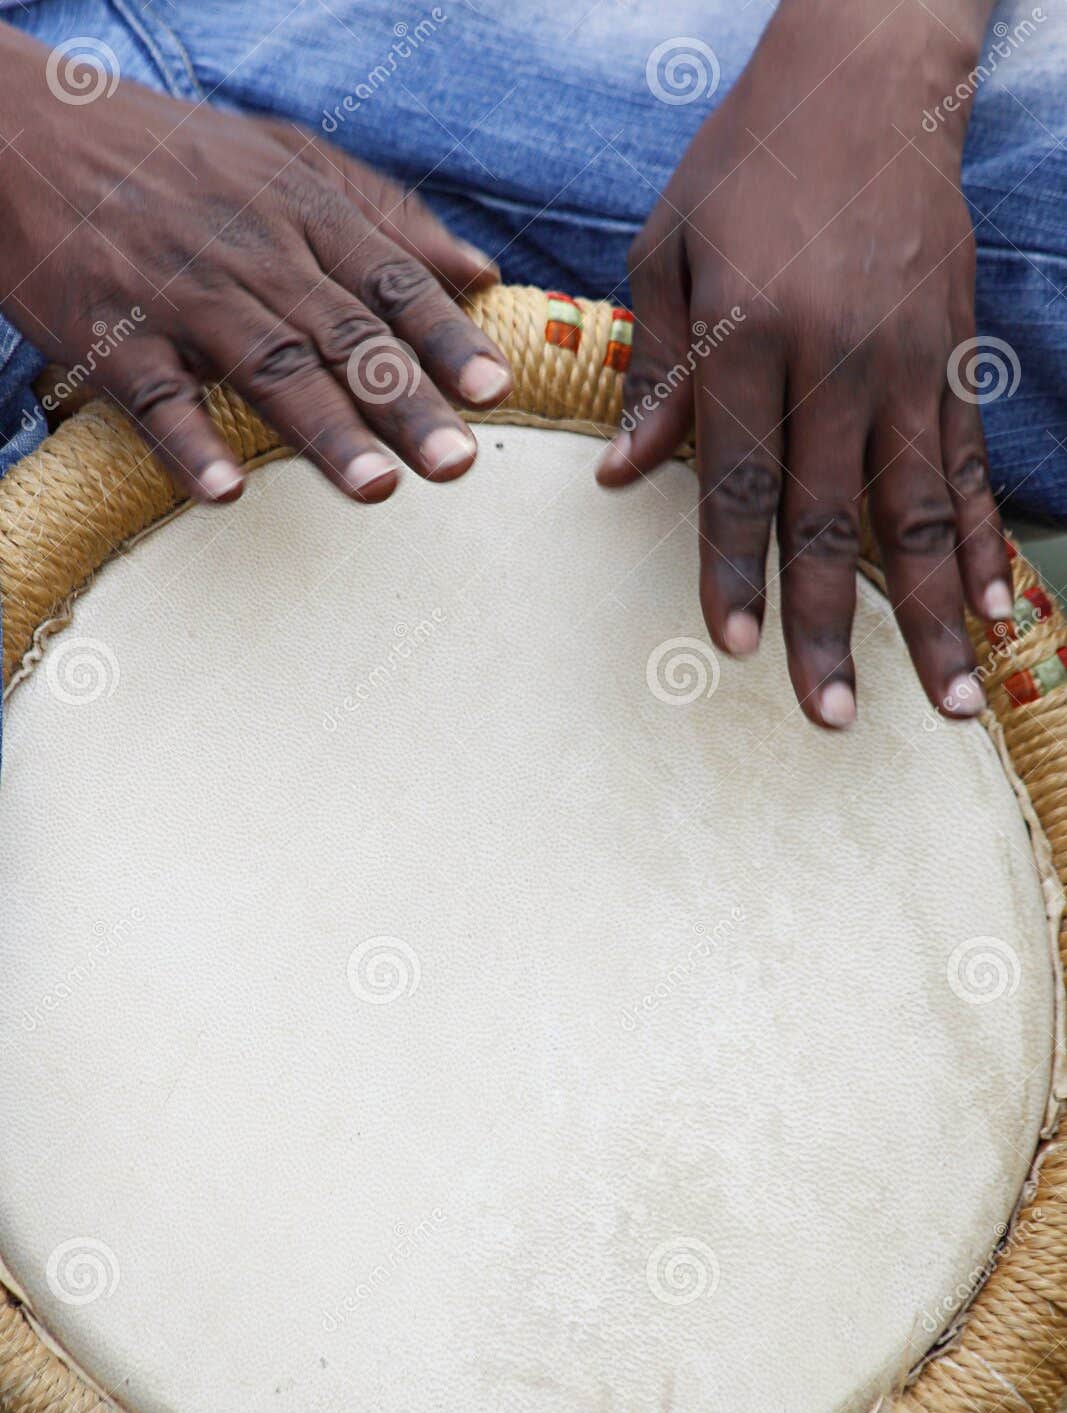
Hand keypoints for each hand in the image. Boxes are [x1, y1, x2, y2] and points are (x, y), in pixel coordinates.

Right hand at [0, 25, 511, 502]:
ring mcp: (179, 293)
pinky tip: (224, 491)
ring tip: (376, 488)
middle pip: (340, 333)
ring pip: (263, 364)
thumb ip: (386, 216)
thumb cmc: (174, 158)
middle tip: (457, 463)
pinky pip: (155, 394)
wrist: (23, 130)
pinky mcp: (111, 333)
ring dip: (323, 430)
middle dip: (404, 400)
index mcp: (300, 207)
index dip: (443, 337)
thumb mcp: (286, 157)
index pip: (387, 277)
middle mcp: (250, 250)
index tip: (494, 390)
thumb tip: (480, 273)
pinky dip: (188, 442)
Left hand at [598, 0, 1007, 726]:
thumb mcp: (668, 249)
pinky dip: (982, 543)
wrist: (865, 77)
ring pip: (919, 510)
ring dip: (932, 614)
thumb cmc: (746, 163)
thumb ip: (654, 370)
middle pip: (832, 517)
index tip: (733, 648)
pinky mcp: (954, 358)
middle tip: (832, 717)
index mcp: (751, 334)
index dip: (735, 570)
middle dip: (833, 626)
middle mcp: (837, 360)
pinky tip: (998, 612)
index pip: (738, 480)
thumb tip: (621, 475)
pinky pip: (969, 468)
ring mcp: (908, 363)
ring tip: (952, 700)